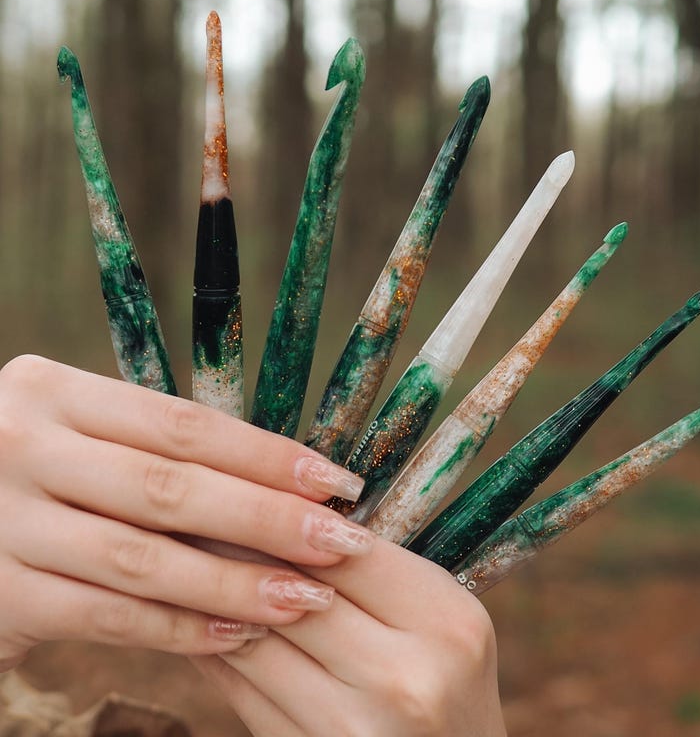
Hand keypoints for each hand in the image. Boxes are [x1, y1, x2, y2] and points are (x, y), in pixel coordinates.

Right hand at [0, 355, 372, 670]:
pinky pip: (106, 616)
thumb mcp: (82, 437)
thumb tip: (287, 483)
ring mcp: (1, 523)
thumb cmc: (42, 472)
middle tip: (339, 543)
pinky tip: (238, 635)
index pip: (184, 424)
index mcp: (53, 391)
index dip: (267, 456)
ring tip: (304, 598)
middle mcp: (20, 445)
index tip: (336, 482)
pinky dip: (179, 628)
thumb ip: (159, 450)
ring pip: (143, 558)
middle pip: (171, 487)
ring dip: (235, 583)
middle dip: (267, 519)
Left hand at [194, 539, 506, 736]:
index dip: (288, 516)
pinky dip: (215, 650)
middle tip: (193, 510)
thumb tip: (284, 516)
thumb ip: (377, 573)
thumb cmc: (450, 682)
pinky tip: (197, 619)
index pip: (345, 551)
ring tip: (180, 554)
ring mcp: (353, 732)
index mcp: (445, 623)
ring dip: (210, 597)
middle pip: (293, 594)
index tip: (244, 486)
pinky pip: (243, 696)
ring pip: (254, 645)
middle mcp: (403, 678)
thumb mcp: (443, 616)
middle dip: (236, 547)